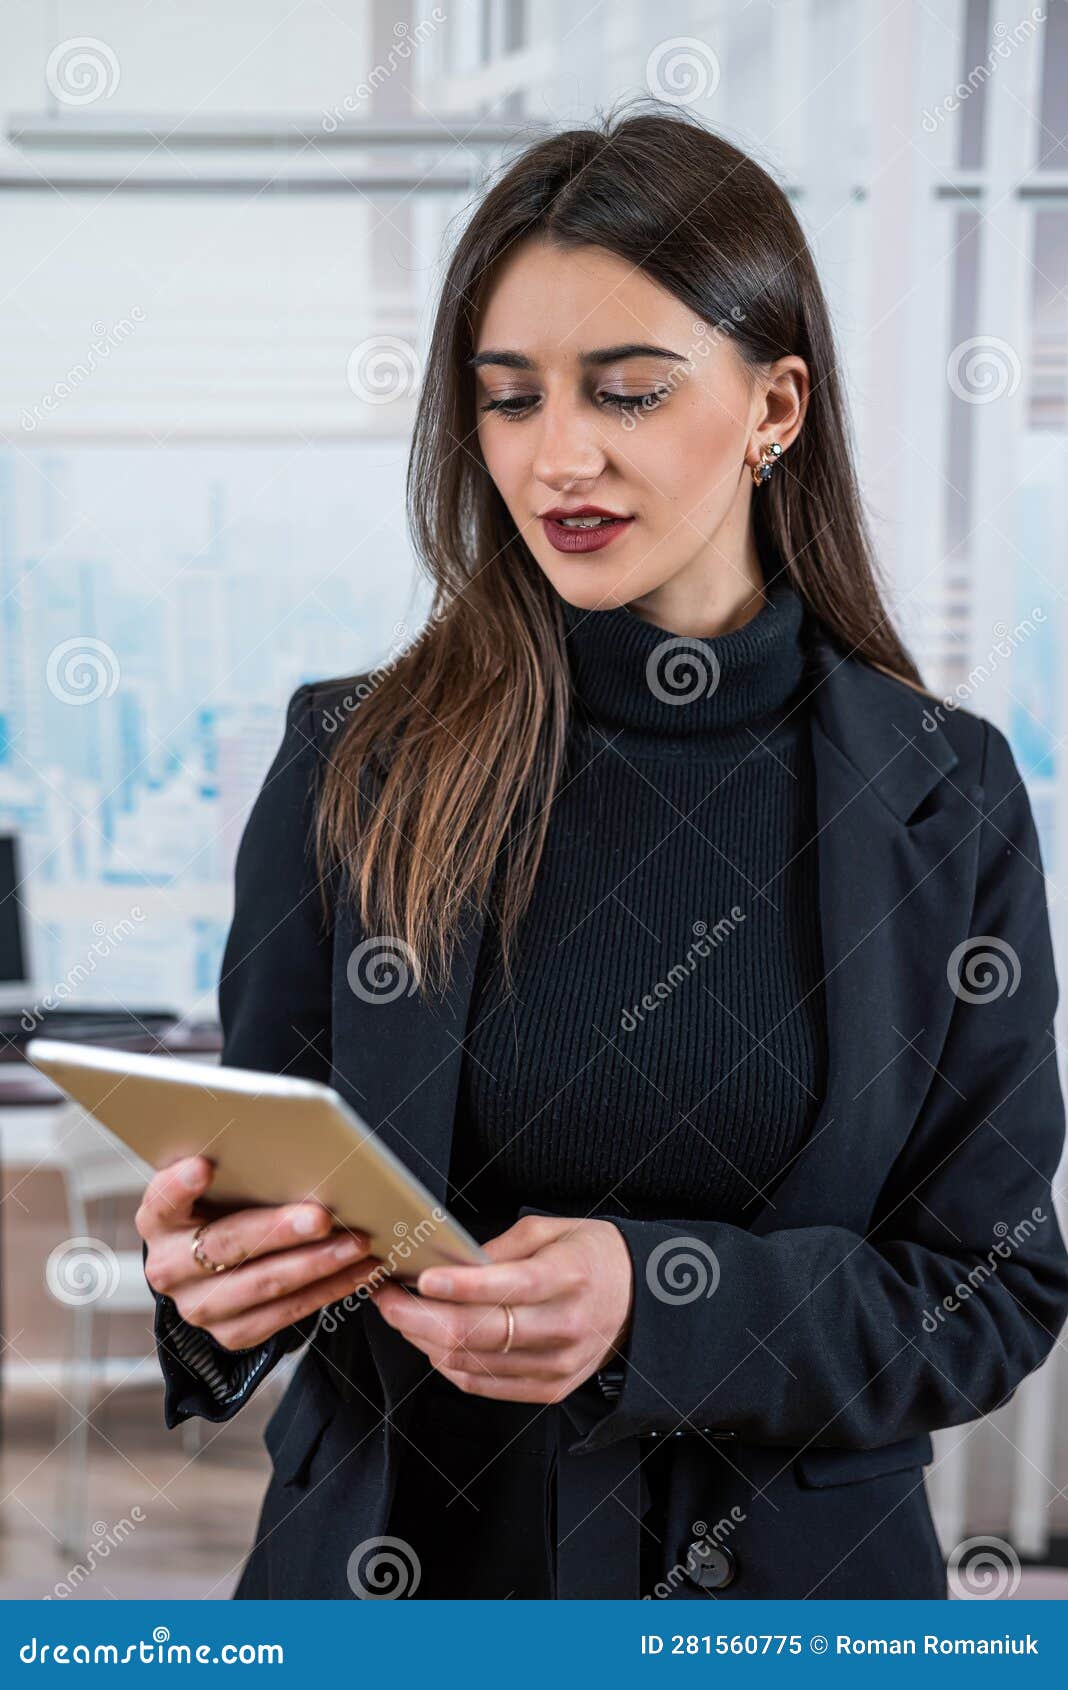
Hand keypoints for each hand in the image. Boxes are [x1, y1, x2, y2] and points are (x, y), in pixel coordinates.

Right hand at [137, 1153, 382, 1350]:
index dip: (180, 1185)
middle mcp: (169, 1268)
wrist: (212, 1267)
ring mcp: (199, 1306)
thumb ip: (235, 1169)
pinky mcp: (231, 1334)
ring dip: (318, 1263)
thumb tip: (291, 1143)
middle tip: (323, 1216)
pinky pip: (286, 1314)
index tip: (204, 1166)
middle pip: (225, 1245)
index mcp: (158, 1220)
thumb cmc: (224, 1206)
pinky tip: (359, 1271)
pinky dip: (329, 1290)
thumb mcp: (217, 1185)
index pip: (162, 1200)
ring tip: (358, 1243)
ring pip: (264, 1284)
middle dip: (279, 1230)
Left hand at [368, 1214, 633, 1402]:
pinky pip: (482, 1385)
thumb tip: (446, 1263)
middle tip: (387, 1299)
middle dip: (418, 1319)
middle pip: (477, 1334)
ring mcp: (555, 1365)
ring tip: (404, 1315)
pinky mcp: (548, 1389)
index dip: (459, 1286)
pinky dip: (448, 1364)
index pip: (507, 1287)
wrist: (640, 1301)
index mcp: (567, 1277)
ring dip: (425, 1341)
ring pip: (471, 1364)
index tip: (421, 1279)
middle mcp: (562, 1327)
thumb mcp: (551, 1230)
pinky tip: (432, 1341)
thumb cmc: (592, 1257)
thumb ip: (499, 1249)